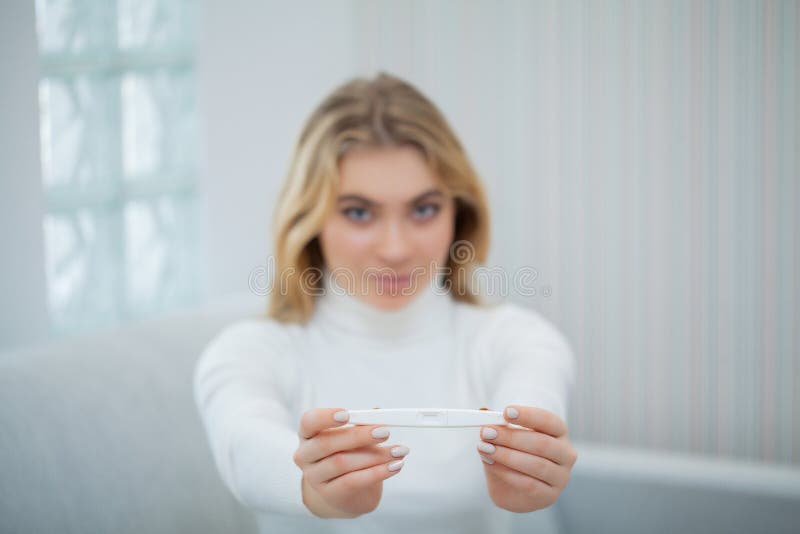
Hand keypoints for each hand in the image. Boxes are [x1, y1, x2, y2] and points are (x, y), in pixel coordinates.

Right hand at [293, 407, 409, 517]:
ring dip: (375, 455)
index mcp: (308, 434)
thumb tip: (378, 412)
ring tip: (399, 451)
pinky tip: (394, 466)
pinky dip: (377, 472)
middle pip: (326, 443)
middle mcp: (306, 455)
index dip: (325, 417)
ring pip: (342, 463)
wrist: (345, 492)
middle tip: (385, 431)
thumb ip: (362, 423)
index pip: (309, 421)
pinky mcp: (329, 494)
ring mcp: (315, 477)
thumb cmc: (348, 454)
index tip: (347, 413)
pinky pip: (353, 481)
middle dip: (358, 436)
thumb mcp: (353, 436)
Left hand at [476, 405, 576, 512]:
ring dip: (507, 455)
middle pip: (542, 443)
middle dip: (511, 437)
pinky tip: (491, 464)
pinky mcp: (550, 495)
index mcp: (559, 432)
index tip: (506, 412)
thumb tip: (485, 414)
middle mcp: (565, 453)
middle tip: (487, 432)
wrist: (512, 489)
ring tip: (485, 449)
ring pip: (537, 464)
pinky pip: (529, 484)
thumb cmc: (512, 455)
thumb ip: (499, 427)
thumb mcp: (505, 438)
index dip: (528, 415)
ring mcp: (560, 476)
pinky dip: (507, 473)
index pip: (548, 420)